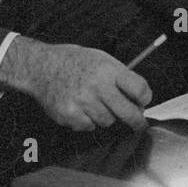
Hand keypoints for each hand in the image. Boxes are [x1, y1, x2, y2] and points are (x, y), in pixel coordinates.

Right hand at [0, 37, 151, 131]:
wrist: (42, 67)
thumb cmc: (76, 62)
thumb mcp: (103, 59)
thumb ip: (121, 77)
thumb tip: (139, 99)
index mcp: (109, 70)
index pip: (139, 89)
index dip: (145, 98)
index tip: (144, 102)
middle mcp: (97, 86)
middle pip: (128, 112)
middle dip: (137, 121)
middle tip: (139, 124)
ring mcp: (82, 102)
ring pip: (108, 122)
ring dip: (107, 117)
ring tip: (96, 104)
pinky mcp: (69, 114)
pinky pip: (89, 127)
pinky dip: (88, 121)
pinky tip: (81, 108)